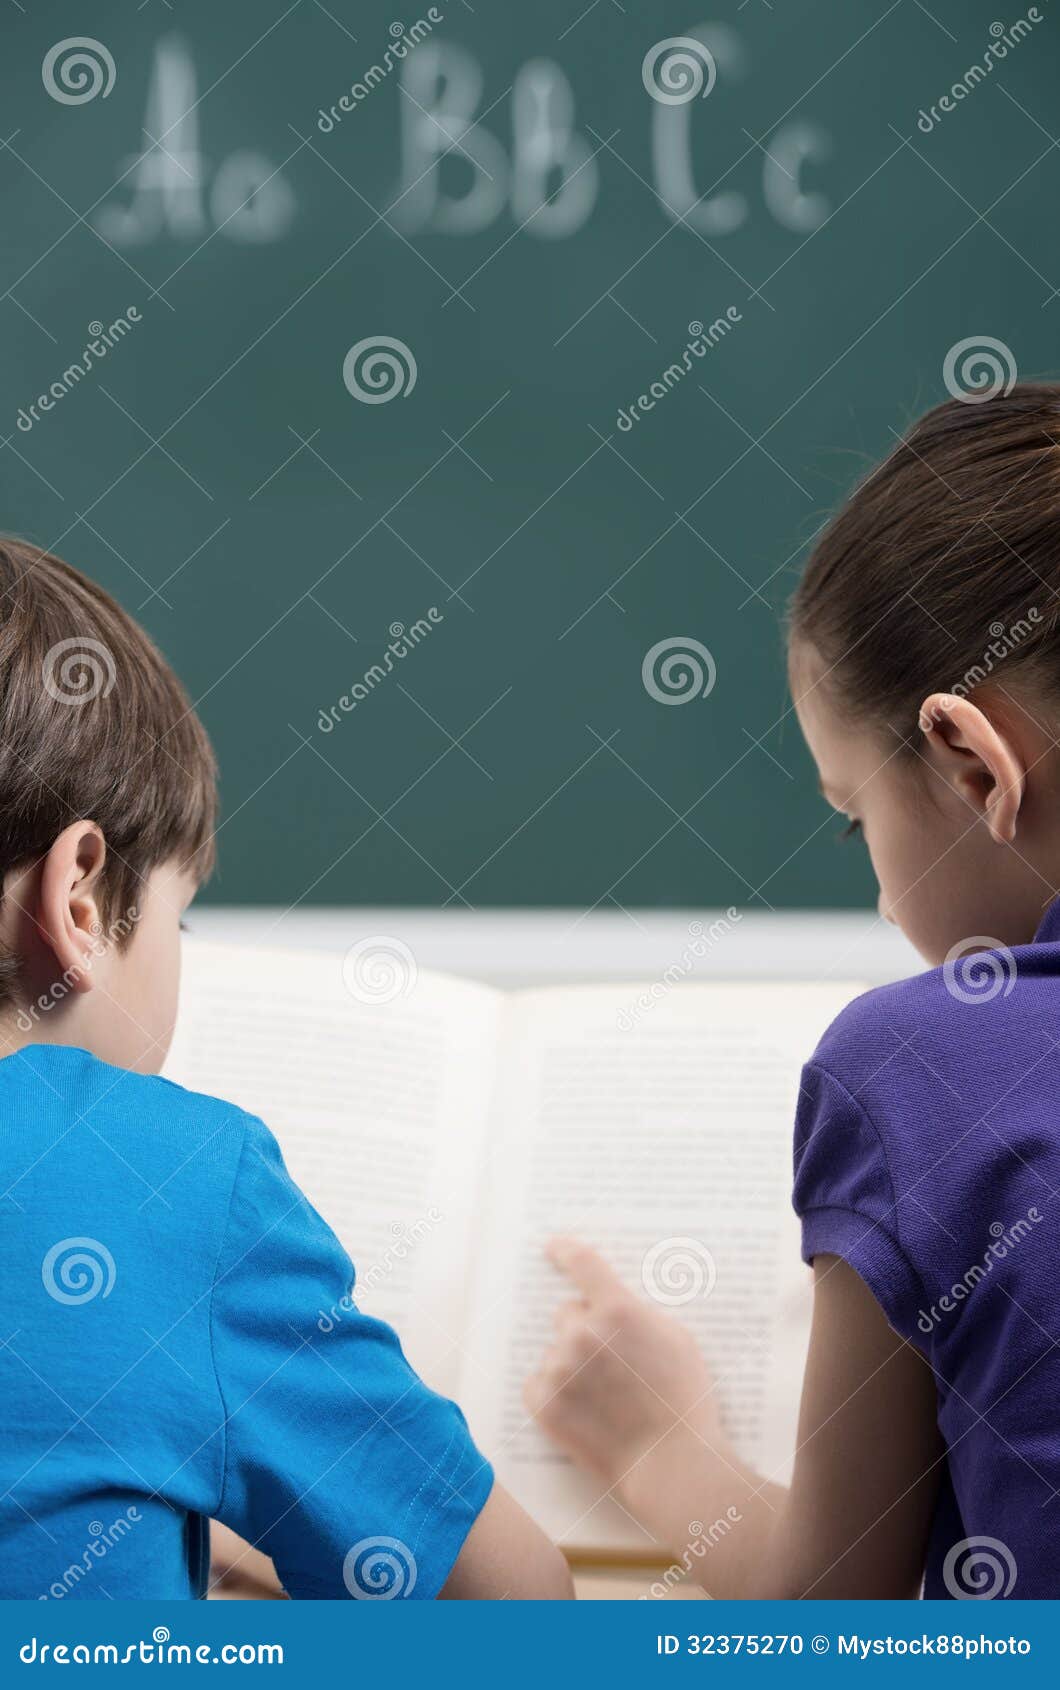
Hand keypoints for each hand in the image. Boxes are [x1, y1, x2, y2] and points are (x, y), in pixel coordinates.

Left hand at [524, 1238, 720, 1498]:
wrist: (673, 1463)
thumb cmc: (684, 1400)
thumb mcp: (678, 1339)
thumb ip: (639, 1314)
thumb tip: (614, 1304)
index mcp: (618, 1310)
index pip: (583, 1264)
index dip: (566, 1252)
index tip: (554, 1248)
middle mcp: (582, 1333)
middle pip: (567, 1314)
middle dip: (584, 1328)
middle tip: (610, 1360)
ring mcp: (560, 1368)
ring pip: (555, 1351)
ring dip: (571, 1364)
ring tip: (604, 1396)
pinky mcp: (545, 1404)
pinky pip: (537, 1383)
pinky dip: (553, 1392)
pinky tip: (582, 1410)